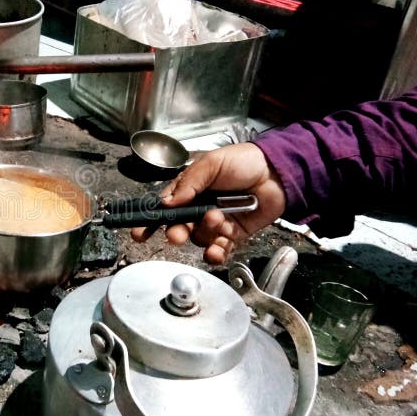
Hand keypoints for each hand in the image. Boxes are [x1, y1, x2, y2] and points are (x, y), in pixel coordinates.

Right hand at [131, 143, 285, 263]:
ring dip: (205, 232)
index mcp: (189, 190)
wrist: (277, 172)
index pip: (165, 207)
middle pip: (179, 227)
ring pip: (199, 238)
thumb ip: (189, 183)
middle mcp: (199, 208)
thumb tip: (168, 202)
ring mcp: (216, 223)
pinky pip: (219, 249)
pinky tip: (216, 251)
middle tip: (177, 234)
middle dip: (176, 232)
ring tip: (218, 218)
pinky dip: (216, 253)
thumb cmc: (244, 161)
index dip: (151, 220)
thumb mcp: (211, 164)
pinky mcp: (234, 234)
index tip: (139, 233)